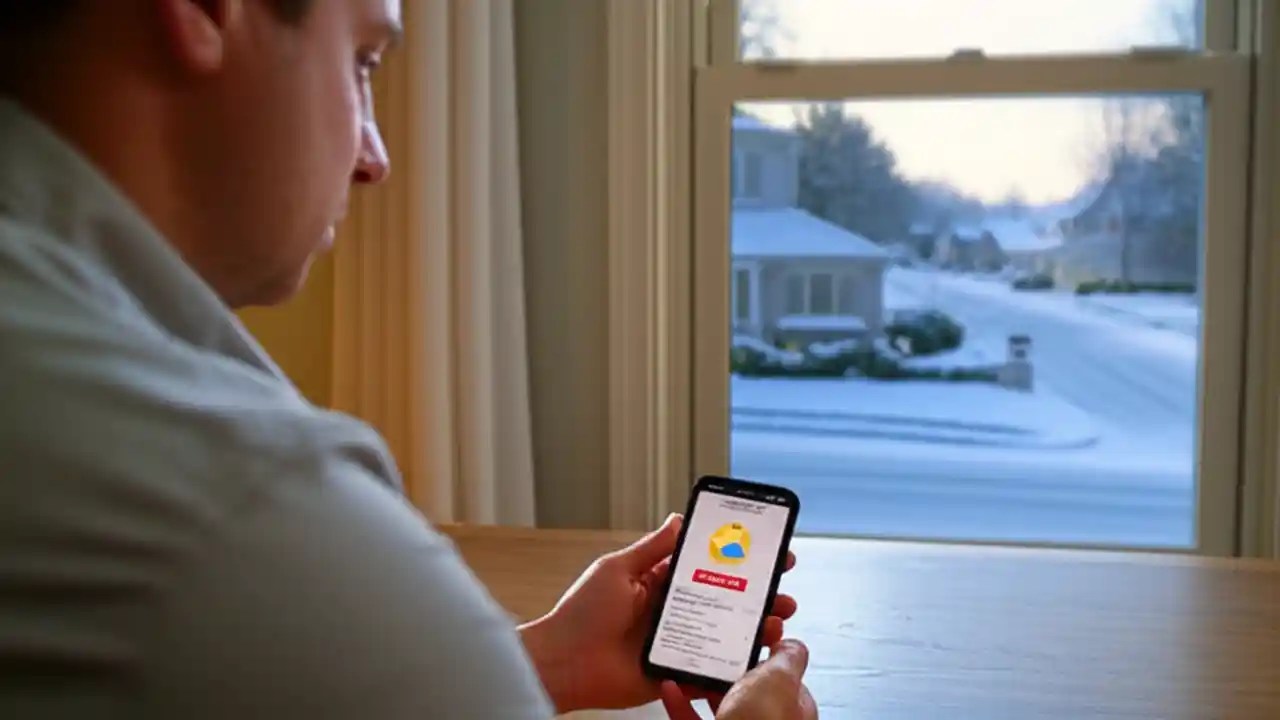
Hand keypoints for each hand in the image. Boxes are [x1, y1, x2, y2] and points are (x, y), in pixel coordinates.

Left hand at [519, 514, 797, 712]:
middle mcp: (674, 612)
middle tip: (785, 594)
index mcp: (661, 583)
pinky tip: (756, 661)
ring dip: (756, 630)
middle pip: (727, 602)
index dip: (742, 562)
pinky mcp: (675, 673)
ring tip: (775, 624)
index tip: (773, 553)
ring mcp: (678, 643)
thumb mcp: (617, 569)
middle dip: (761, 597)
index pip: (710, 568)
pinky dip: (735, 667)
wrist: (563, 663)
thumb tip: (680, 519)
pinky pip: (711, 670)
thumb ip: (652, 549)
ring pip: (727, 635)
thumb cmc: (582, 613)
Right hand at [659, 640, 817, 719]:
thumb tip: (792, 644)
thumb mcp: (780, 678)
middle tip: (709, 650)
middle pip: (746, 693)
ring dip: (700, 687)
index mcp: (794, 709)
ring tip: (685, 666)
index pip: (782, 679)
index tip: (745, 639)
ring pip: (719, 708)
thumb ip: (788, 658)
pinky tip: (670, 689)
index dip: (765, 658)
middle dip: (727, 672)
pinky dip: (680, 706)